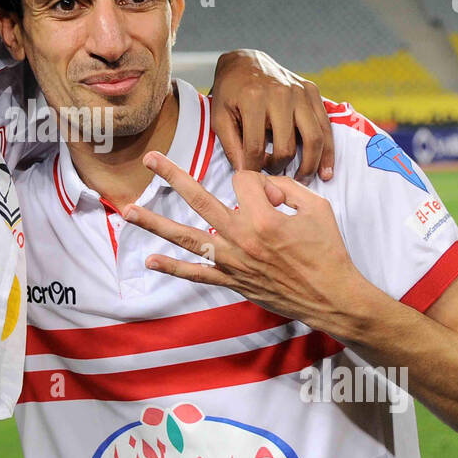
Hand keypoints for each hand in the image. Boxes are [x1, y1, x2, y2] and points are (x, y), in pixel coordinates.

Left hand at [124, 151, 372, 329]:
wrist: (330, 297)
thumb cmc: (327, 251)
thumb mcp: (317, 207)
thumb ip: (288, 187)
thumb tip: (263, 186)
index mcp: (264, 218)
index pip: (244, 181)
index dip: (256, 180)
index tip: (272, 193)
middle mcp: (242, 238)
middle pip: (199, 199)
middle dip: (172, 176)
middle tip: (149, 159)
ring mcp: (232, 261)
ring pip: (187, 237)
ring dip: (155, 223)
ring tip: (128, 211)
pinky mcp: (231, 281)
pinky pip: (197, 273)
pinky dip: (172, 268)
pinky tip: (150, 260)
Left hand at [210, 50, 334, 178]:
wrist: (246, 62)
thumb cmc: (230, 92)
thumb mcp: (220, 116)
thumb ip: (230, 145)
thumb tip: (245, 174)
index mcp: (254, 99)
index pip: (256, 147)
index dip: (253, 168)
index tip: (252, 178)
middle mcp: (281, 94)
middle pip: (287, 147)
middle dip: (279, 168)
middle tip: (273, 177)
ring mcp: (300, 92)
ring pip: (314, 139)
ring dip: (310, 166)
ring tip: (303, 182)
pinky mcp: (312, 91)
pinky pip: (325, 126)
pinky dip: (328, 151)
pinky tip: (325, 170)